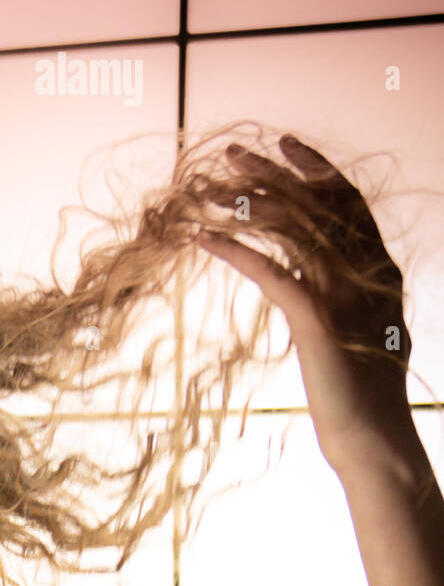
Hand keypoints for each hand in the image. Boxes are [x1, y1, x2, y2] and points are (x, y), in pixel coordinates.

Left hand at [194, 135, 413, 474]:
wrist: (370, 438)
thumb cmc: (359, 394)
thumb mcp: (358, 332)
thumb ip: (346, 298)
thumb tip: (321, 282)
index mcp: (381, 271)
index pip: (348, 202)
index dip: (314, 169)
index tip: (282, 146)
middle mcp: (367, 273)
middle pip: (318, 204)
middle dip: (275, 173)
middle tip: (234, 153)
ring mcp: (344, 295)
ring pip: (294, 230)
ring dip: (247, 204)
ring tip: (208, 189)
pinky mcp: (316, 321)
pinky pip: (272, 273)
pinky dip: (236, 251)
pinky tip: (205, 239)